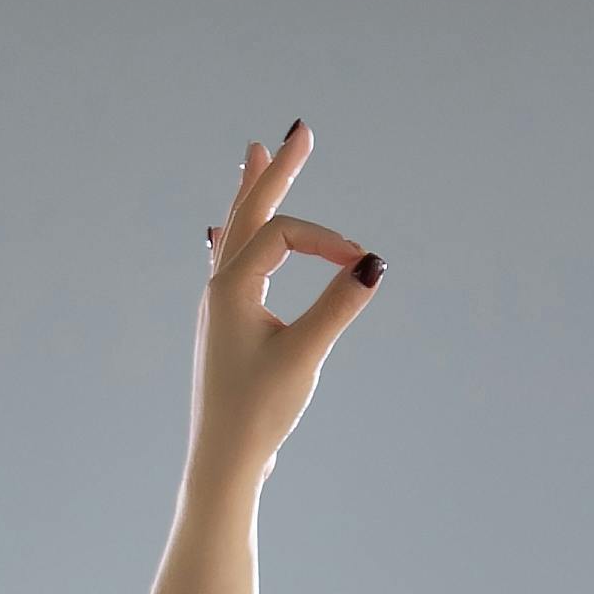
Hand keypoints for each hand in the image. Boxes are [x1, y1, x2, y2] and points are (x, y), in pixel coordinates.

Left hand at [189, 118, 381, 488]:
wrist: (222, 463)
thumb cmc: (258, 414)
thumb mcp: (305, 357)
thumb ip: (339, 307)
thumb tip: (374, 263)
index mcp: (231, 287)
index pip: (284, 235)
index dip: (326, 240)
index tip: (360, 265)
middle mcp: (219, 288)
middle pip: (250, 213)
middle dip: (277, 172)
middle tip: (299, 130)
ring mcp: (219, 306)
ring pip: (237, 234)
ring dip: (252, 193)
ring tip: (256, 154)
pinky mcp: (226, 327)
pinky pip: (230, 263)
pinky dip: (237, 236)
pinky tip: (221, 232)